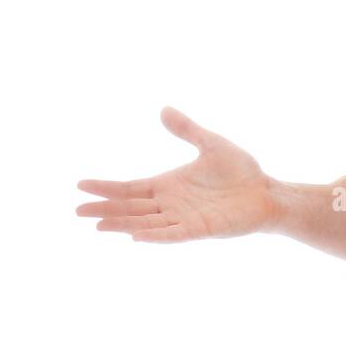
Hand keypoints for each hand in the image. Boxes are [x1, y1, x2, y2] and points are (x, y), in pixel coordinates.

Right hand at [76, 107, 276, 242]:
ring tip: (98, 226)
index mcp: (169, 185)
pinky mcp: (201, 229)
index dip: (106, 187)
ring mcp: (184, 218)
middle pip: (131, 207)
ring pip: (146, 223)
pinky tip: (136, 236)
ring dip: (123, 224)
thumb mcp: (211, 144)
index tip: (80, 185)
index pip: (130, 188)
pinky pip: (174, 234)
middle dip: (105, 209)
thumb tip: (164, 109)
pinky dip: (156, 236)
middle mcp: (171, 204)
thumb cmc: (242, 171)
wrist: (268, 192)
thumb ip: (187, 130)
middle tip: (77, 212)